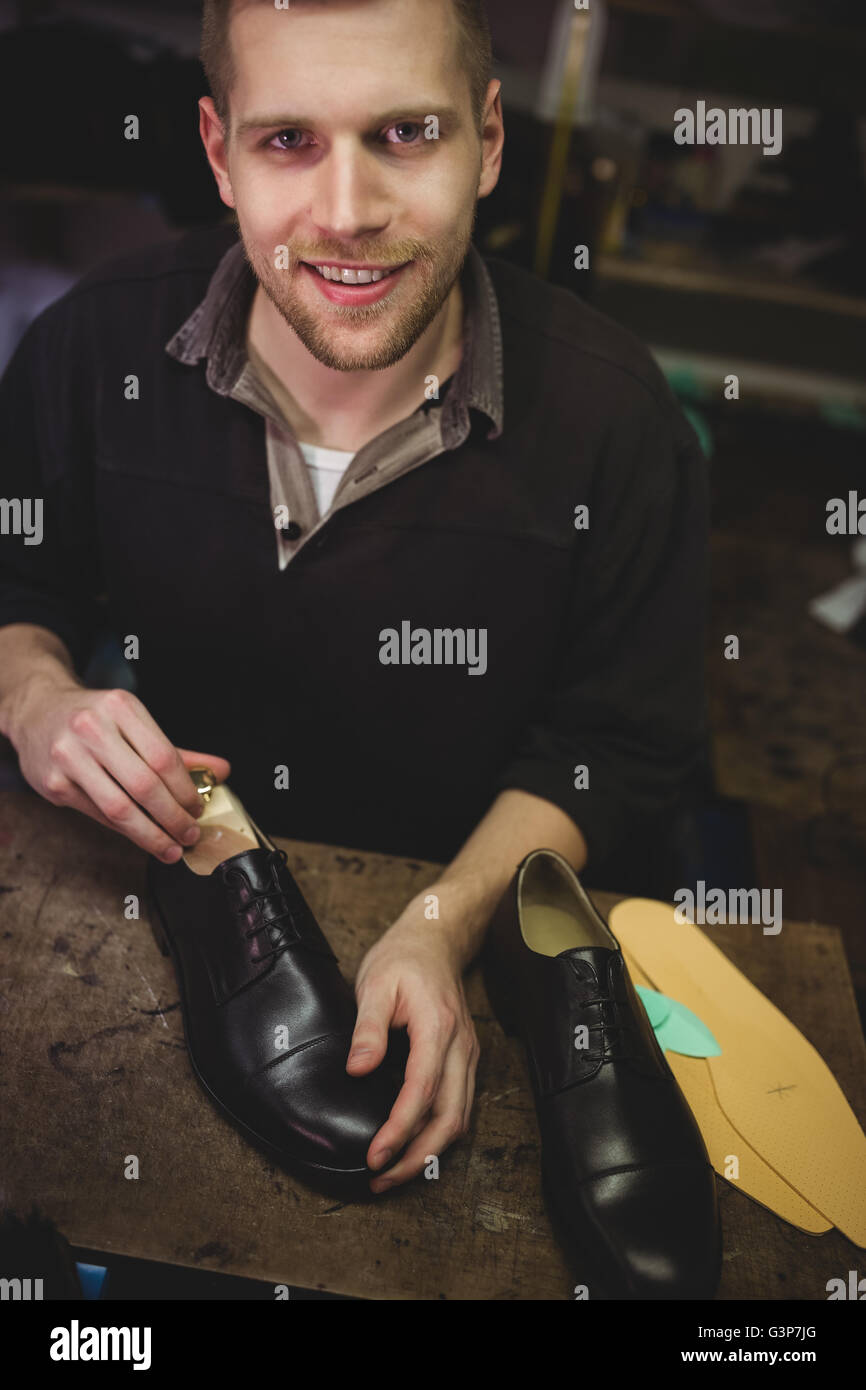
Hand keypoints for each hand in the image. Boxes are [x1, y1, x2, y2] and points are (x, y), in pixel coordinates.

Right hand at [7, 674, 229, 861]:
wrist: (38, 712)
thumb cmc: (95, 720)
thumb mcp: (135, 723)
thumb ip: (178, 752)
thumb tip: (221, 771)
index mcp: (120, 707)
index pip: (164, 757)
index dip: (186, 790)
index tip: (198, 809)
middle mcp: (92, 728)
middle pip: (144, 785)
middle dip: (173, 817)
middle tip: (189, 833)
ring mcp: (69, 756)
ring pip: (119, 807)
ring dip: (151, 834)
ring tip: (171, 847)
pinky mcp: (54, 783)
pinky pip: (98, 815)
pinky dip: (125, 830)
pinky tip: (142, 836)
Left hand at [347, 885, 479, 1191]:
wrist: (436, 938)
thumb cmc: (404, 958)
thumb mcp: (376, 982)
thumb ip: (368, 1027)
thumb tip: (358, 1069)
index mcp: (436, 1026)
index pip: (421, 1090)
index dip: (399, 1129)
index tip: (375, 1155)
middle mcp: (460, 1046)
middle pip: (449, 1117)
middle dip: (418, 1157)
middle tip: (382, 1179)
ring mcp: (467, 1054)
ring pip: (460, 1118)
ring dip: (431, 1152)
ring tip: (394, 1172)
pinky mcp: (464, 1059)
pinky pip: (459, 1105)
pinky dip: (439, 1133)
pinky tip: (415, 1144)